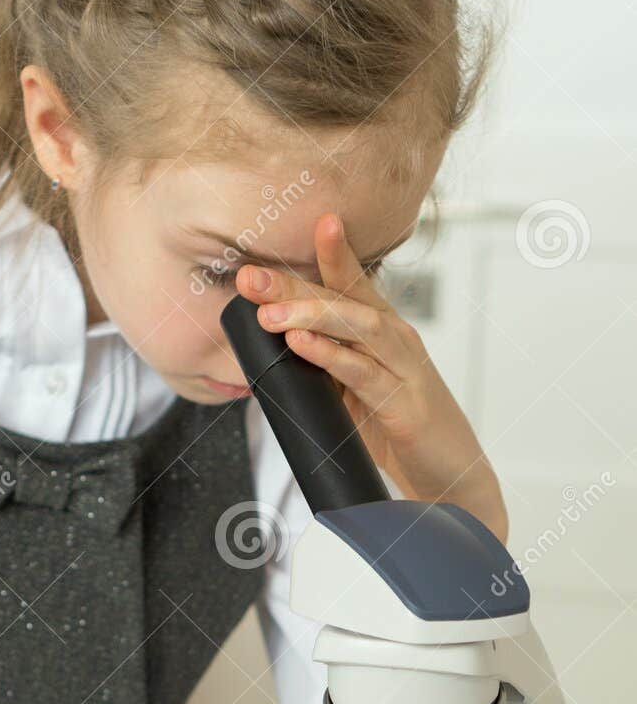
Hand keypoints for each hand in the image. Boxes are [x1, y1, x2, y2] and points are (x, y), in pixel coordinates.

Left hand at [235, 213, 508, 544]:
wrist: (452, 483)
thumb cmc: (401, 437)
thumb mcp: (356, 398)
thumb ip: (326, 374)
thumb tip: (273, 364)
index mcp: (383, 336)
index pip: (355, 285)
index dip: (335, 252)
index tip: (313, 220)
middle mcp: (397, 341)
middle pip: (344, 300)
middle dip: (294, 284)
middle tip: (251, 276)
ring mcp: (404, 369)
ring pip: (356, 326)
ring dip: (310, 313)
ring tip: (270, 312)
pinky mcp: (404, 405)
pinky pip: (362, 373)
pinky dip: (330, 355)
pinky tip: (302, 344)